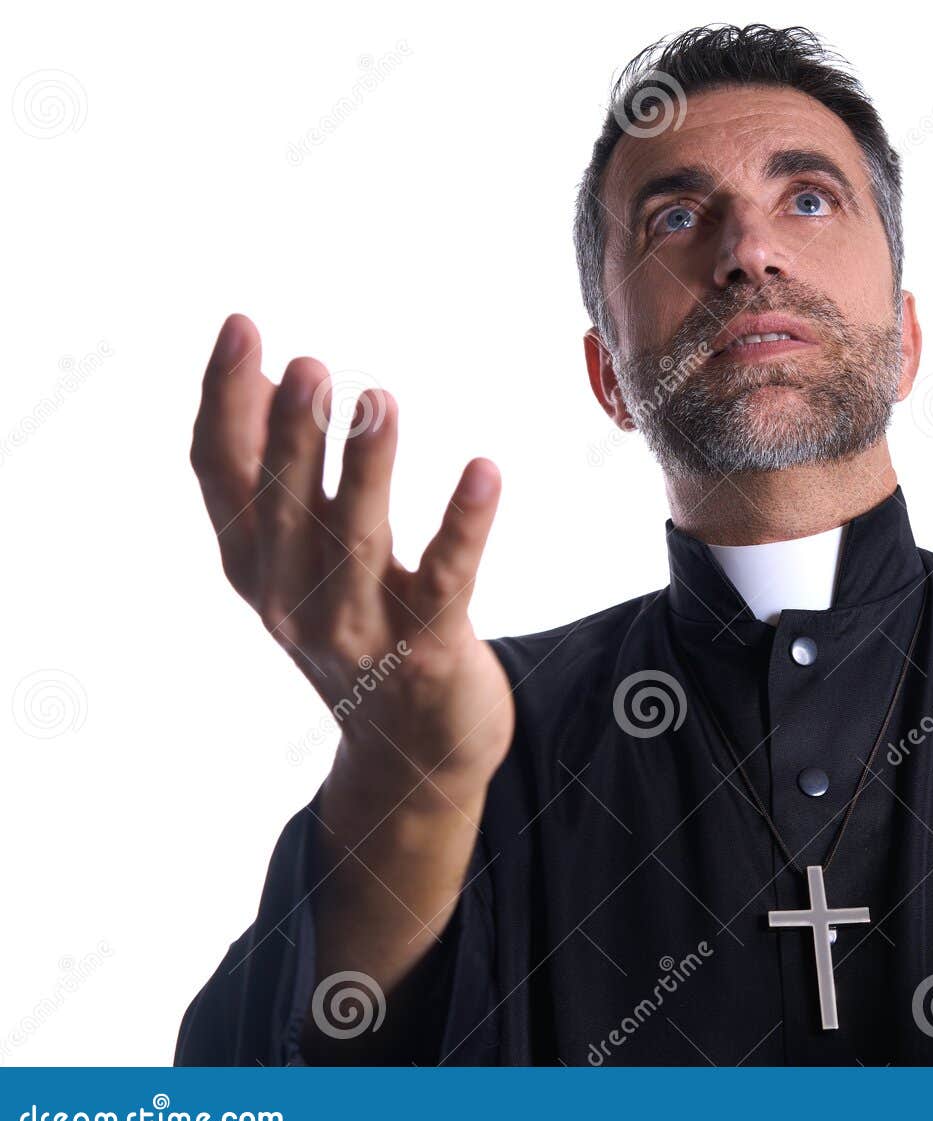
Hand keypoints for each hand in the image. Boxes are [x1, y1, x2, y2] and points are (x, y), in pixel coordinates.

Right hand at [190, 314, 512, 795]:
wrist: (411, 753)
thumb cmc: (355, 629)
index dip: (224, 401)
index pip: (220, 475)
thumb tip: (259, 372)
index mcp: (253, 567)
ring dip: (365, 470)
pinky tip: (485, 468)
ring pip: (356, 542)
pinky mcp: (428, 651)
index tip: (243, 327)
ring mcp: (358, 633)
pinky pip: (448, 579)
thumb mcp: (298, 556)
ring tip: (378, 400)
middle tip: (306, 364)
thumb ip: (277, 473)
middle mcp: (291, 601)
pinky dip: (465, 524)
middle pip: (284, 508)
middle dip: (291, 436)